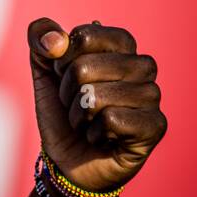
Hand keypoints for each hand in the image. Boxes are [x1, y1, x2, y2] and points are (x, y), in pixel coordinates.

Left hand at [27, 18, 166, 193]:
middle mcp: (142, 66)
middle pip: (84, 67)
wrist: (67, 162)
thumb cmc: (62, 113)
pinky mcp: (156, 125)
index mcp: (120, 46)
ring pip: (94, 96)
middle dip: (67, 93)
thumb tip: (56, 39)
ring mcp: (152, 95)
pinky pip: (110, 119)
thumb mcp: (44, 72)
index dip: (62, 60)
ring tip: (90, 123)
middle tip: (78, 106)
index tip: (65, 75)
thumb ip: (41, 39)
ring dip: (79, 116)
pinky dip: (94, 133)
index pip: (85, 35)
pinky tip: (104, 138)